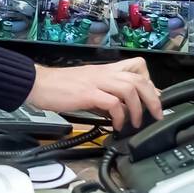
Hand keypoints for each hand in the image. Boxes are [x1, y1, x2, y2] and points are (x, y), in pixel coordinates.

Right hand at [28, 58, 161, 129]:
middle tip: (156, 114)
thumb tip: (118, 110)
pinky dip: (120, 116)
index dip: (150, 83)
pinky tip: (117, 125)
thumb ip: (104, 95)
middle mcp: (104, 73)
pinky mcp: (87, 93)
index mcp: (105, 70)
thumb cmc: (58, 87)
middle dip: (153, 98)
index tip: (152, 100)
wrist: (37, 84)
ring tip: (135, 122)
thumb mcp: (87, 87)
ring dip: (138, 108)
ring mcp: (96, 82)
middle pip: (140, 78)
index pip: (137, 67)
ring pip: (130, 88)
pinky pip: (112, 103)